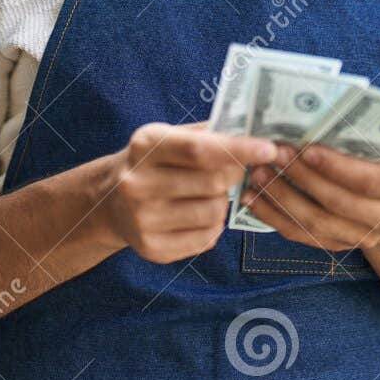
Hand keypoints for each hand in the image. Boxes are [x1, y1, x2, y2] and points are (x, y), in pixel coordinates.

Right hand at [98, 123, 276, 263]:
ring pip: (214, 212)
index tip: (269, 149)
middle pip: (212, 182)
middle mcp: (138, 183)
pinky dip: (214, 226)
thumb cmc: (155, 162)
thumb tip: (256, 130)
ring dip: (223, 202)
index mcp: (145, 146)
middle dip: (234, 175)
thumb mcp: (170, 136)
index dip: (238, 149)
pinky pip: (207, 238)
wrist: (111, 201)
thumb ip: (208, 133)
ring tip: (208, 194)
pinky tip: (198, 215)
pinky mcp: (152, 248)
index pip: (199, 149)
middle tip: (234, 171)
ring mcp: (143, 220)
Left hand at [240, 143, 379, 251]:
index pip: (367, 180)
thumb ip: (357, 139)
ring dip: (282, 198)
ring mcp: (363, 238)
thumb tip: (314, 118)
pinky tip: (253, 197)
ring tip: (258, 173)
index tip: (305, 147)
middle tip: (274, 154)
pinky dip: (274, 216)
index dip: (335, 166)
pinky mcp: (338, 246)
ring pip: (317, 223)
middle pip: (338, 202)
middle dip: (302, 177)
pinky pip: (302, 235)